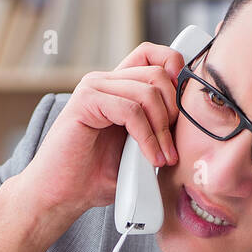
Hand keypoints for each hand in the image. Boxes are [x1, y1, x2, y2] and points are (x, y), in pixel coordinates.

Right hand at [21, 41, 186, 216]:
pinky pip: (130, 110)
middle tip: (172, 147)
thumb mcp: (137, 149)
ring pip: (147, 93)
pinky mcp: (84, 102)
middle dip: (173, 113)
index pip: (152, 55)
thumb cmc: (94, 177)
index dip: (175, 68)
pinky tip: (150, 158)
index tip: (183, 107)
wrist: (60, 196)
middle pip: (157, 74)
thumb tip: (191, 119)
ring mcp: (93, 88)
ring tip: (162, 159)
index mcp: (116, 88)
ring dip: (162, 131)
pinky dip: (147, 138)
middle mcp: (104, 82)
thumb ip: (157, 128)